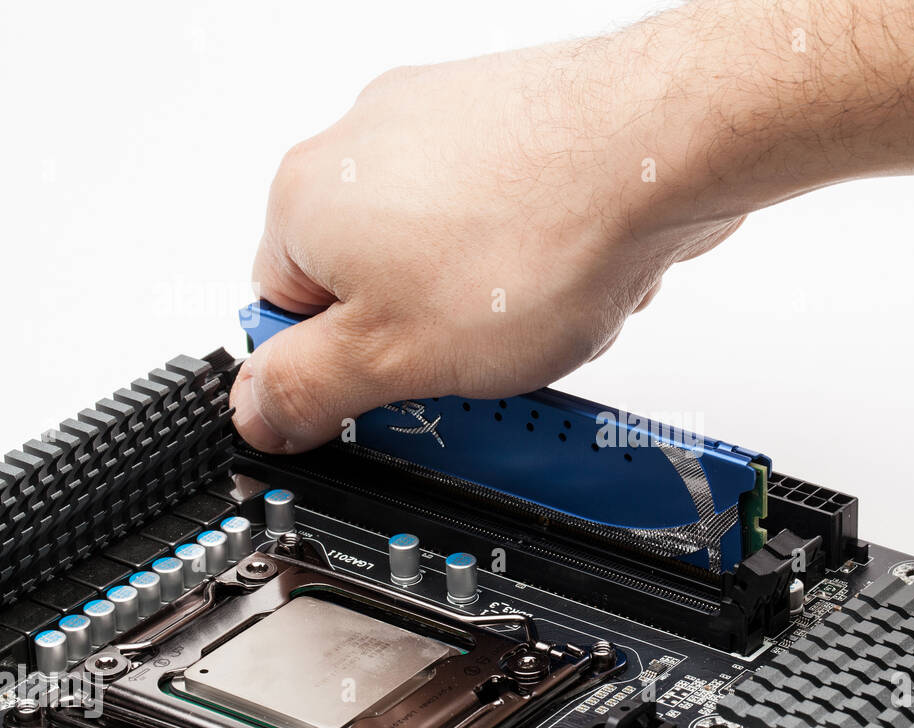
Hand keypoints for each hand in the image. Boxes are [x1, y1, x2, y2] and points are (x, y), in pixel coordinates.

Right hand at [237, 44, 741, 452]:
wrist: (656, 150)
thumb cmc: (535, 233)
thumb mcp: (395, 355)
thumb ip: (310, 389)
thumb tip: (257, 411)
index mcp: (304, 203)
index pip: (282, 319)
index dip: (338, 372)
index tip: (385, 393)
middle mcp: (362, 149)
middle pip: (374, 290)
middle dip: (430, 340)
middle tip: (474, 359)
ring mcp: (442, 130)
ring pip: (449, 267)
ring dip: (493, 311)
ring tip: (535, 312)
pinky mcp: (512, 131)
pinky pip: (509, 231)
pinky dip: (537, 265)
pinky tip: (570, 278)